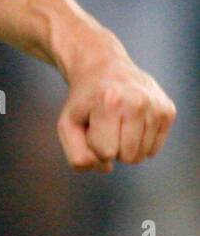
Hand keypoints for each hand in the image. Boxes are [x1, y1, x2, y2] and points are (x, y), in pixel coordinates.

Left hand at [57, 44, 176, 171]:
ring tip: (118, 122)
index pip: (106, 153)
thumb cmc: (83, 102)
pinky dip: (140, 143)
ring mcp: (156, 106)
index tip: (91, 123)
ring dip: (126, 146)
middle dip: (112, 148)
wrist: (103, 68)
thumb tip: (107, 167)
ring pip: (142, 156)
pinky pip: (153, 149)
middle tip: (104, 123)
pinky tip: (131, 122)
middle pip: (128, 157)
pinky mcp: (168, 111)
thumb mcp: (67, 125)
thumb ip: (77, 155)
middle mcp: (137, 102)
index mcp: (109, 103)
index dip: (94, 144)